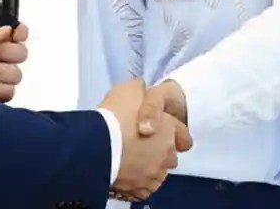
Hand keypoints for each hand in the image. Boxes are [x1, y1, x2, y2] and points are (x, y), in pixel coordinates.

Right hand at [101, 79, 185, 201]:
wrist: (96, 145)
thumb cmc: (115, 115)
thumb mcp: (131, 88)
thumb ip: (143, 90)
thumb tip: (143, 90)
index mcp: (170, 130)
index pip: (183, 135)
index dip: (172, 131)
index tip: (160, 131)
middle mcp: (167, 154)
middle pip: (169, 154)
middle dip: (159, 149)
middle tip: (139, 143)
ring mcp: (155, 175)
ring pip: (157, 172)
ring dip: (148, 166)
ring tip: (129, 159)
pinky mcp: (141, 191)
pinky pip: (143, 187)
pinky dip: (136, 181)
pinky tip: (124, 172)